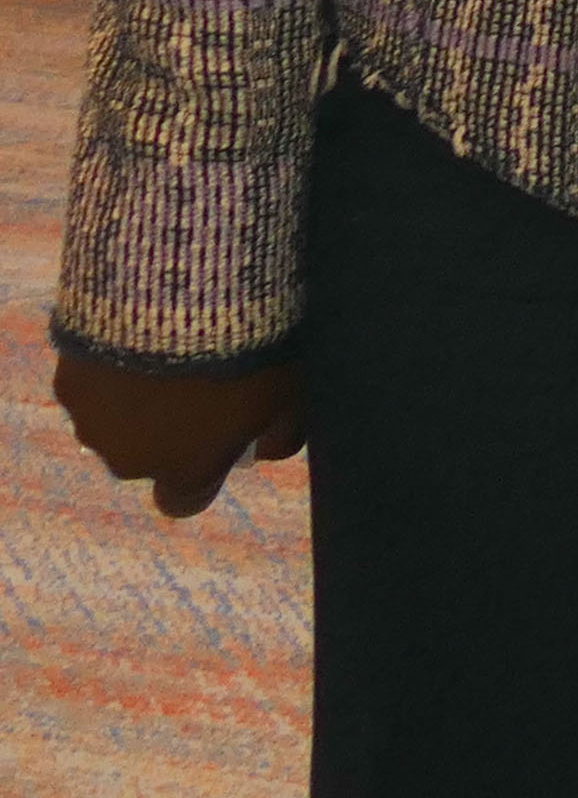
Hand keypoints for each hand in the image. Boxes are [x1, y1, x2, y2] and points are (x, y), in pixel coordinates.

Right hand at [52, 346, 307, 519]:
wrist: (185, 297)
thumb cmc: (250, 355)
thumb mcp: (289, 399)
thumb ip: (281, 437)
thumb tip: (267, 451)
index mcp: (183, 474)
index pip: (185, 499)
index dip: (200, 473)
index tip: (214, 441)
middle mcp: (129, 462)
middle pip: (146, 456)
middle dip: (164, 429)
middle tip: (193, 380)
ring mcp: (91, 423)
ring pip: (114, 420)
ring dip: (134, 396)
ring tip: (165, 349)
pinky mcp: (67, 382)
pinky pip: (92, 381)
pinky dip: (110, 363)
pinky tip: (137, 331)